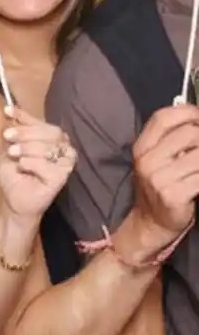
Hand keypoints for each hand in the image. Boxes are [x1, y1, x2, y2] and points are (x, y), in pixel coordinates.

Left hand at [0, 105, 75, 219]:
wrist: (13, 199)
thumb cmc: (15, 174)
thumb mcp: (11, 146)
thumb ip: (16, 129)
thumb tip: (10, 109)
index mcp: (54, 140)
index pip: (43, 123)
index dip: (25, 117)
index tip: (7, 111)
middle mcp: (64, 149)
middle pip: (50, 132)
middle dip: (25, 133)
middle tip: (8, 137)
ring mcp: (66, 163)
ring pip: (48, 147)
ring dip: (25, 149)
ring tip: (14, 155)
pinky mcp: (63, 177)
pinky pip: (46, 164)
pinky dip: (30, 163)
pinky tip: (23, 168)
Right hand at [131, 104, 198, 240]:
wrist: (152, 222)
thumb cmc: (160, 186)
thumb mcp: (156, 159)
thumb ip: (171, 140)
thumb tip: (197, 122)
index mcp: (141, 147)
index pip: (163, 118)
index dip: (189, 112)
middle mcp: (147, 160)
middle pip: (189, 133)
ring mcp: (159, 178)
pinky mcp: (174, 194)